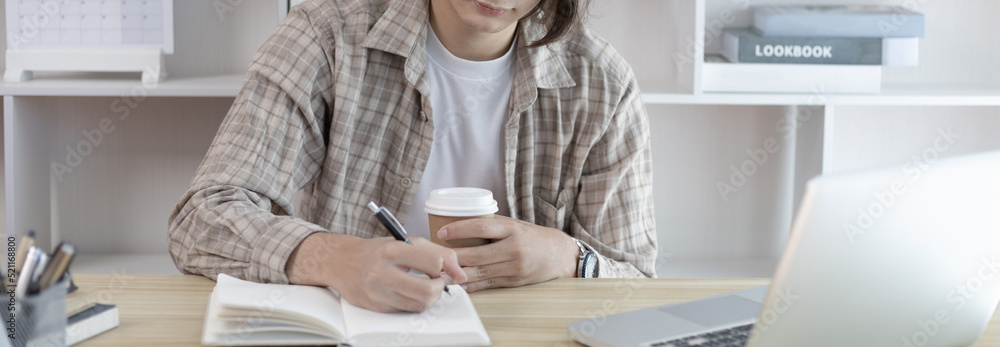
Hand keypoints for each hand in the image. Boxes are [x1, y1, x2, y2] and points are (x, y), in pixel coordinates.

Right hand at [286, 233, 466, 312]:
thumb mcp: (405, 242)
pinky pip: (406, 311)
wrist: (340, 262)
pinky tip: (409, 293)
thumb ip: (437, 253)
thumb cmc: (376, 251)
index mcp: (393, 250)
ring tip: (425, 288)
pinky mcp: (376, 307)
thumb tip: (460, 274)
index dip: (443, 268)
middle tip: (437, 282)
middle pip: (428, 290)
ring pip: (419, 305)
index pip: (433, 263)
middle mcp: (383, 272)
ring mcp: (378, 292)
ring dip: (430, 298)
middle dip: (440, 288)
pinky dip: (413, 304)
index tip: (440, 268)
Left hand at [438, 216, 579, 292]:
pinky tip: (458, 285)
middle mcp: (514, 249)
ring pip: (480, 272)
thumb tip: (461, 221)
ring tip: (440, 274)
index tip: (442, 232)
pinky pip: (488, 285)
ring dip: (458, 275)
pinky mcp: (514, 282)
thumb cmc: (533, 237)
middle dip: (453, 257)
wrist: (560, 255)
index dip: (460, 229)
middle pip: (477, 254)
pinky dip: (471, 286)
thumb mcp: (515, 225)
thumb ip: (493, 224)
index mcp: (512, 230)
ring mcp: (514, 268)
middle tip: (435, 257)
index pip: (482, 227)